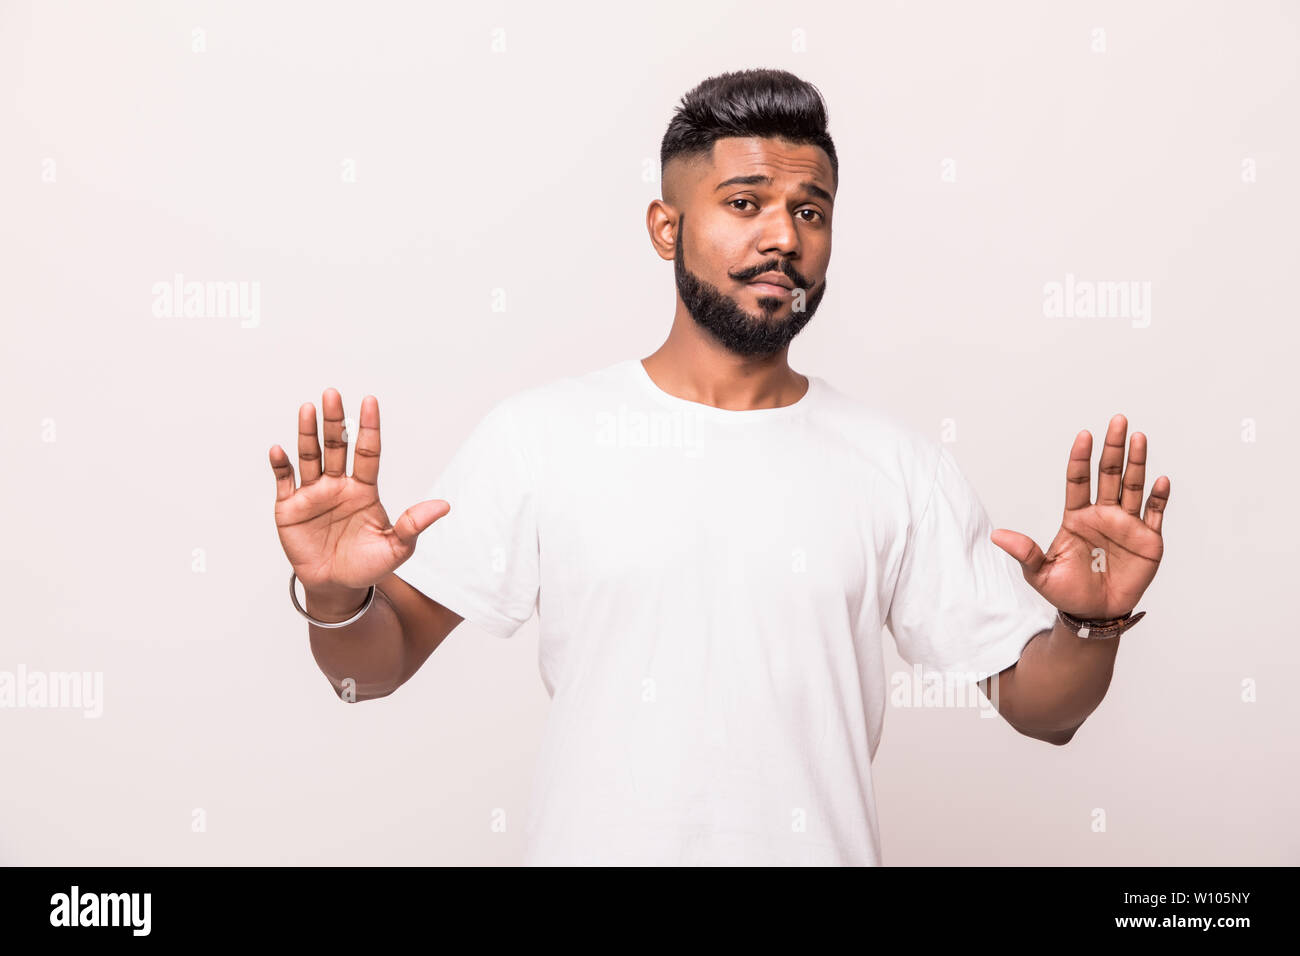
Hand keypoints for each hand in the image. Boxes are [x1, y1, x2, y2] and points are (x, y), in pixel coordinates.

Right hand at [269, 389, 449, 592]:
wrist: (337, 587)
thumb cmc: (367, 566)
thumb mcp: (397, 548)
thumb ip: (414, 525)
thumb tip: (444, 505)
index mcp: (364, 489)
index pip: (368, 452)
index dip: (368, 428)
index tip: (369, 401)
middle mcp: (338, 485)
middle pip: (336, 446)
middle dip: (335, 421)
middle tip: (332, 394)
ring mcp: (313, 494)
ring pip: (310, 456)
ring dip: (307, 432)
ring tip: (307, 408)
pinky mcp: (290, 507)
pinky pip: (284, 481)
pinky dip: (281, 465)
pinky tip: (279, 449)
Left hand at [991, 414, 1169, 620]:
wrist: (1094, 614)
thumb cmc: (1066, 592)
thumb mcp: (1040, 573)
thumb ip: (1024, 552)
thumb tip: (996, 536)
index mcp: (1077, 517)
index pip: (1078, 480)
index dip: (1081, 458)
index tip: (1084, 435)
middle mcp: (1103, 515)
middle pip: (1109, 474)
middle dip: (1114, 448)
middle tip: (1118, 421)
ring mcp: (1126, 525)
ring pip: (1132, 487)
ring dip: (1137, 463)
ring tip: (1139, 438)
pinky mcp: (1148, 540)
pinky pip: (1154, 513)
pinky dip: (1159, 497)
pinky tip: (1160, 480)